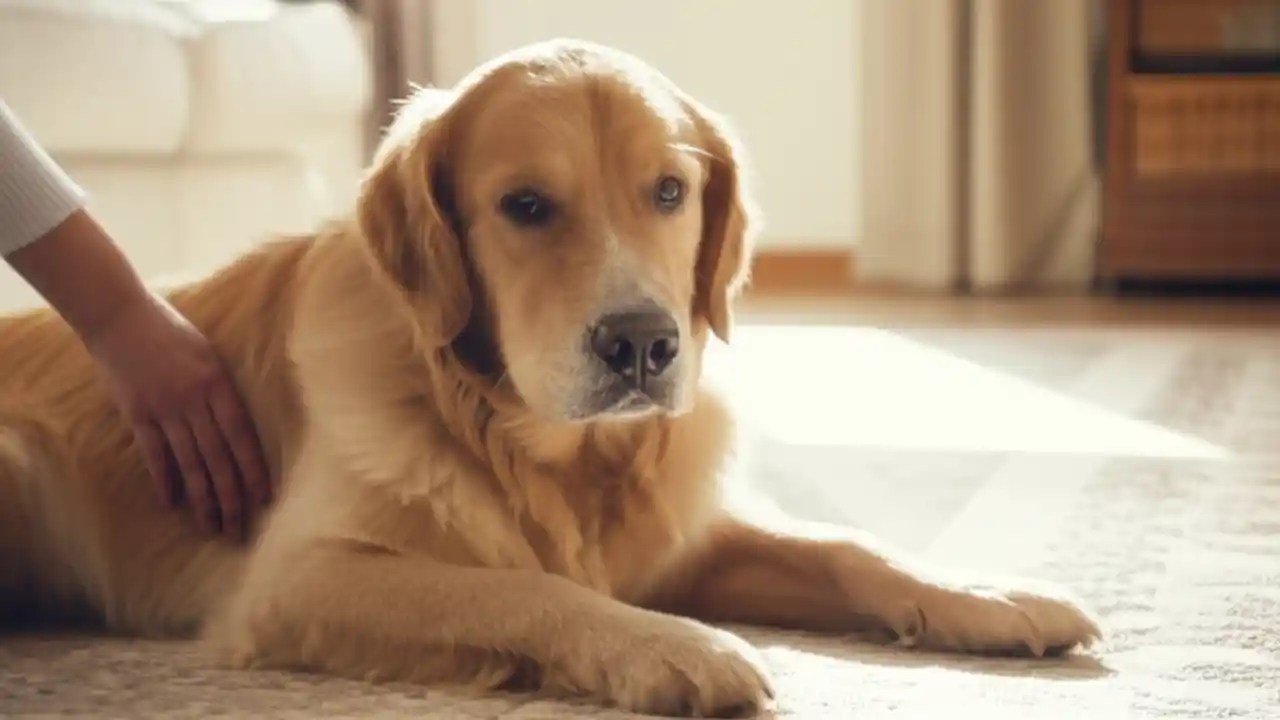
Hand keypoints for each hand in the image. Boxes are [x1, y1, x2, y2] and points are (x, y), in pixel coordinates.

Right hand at [84, 292, 271, 540]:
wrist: (120, 316)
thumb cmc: (171, 332)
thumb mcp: (209, 355)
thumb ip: (221, 391)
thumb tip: (235, 428)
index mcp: (219, 384)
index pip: (242, 437)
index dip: (255, 470)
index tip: (265, 499)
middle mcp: (195, 400)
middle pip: (219, 458)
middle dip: (231, 497)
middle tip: (240, 529)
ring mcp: (165, 408)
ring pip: (190, 463)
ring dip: (203, 498)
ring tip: (213, 526)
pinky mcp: (137, 413)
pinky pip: (155, 454)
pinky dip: (165, 479)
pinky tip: (174, 503)